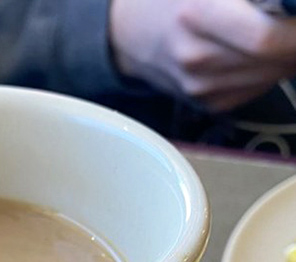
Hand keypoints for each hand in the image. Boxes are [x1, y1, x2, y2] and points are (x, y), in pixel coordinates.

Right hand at [109, 0, 295, 110]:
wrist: (130, 32)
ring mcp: (199, 86)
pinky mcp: (204, 103)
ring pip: (267, 79)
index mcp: (197, 14)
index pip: (264, 38)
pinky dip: (268, 73)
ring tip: (289, 39)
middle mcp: (197, 57)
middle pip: (271, 61)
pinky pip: (252, 91)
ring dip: (287, 59)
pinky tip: (265, 55)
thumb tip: (285, 4)